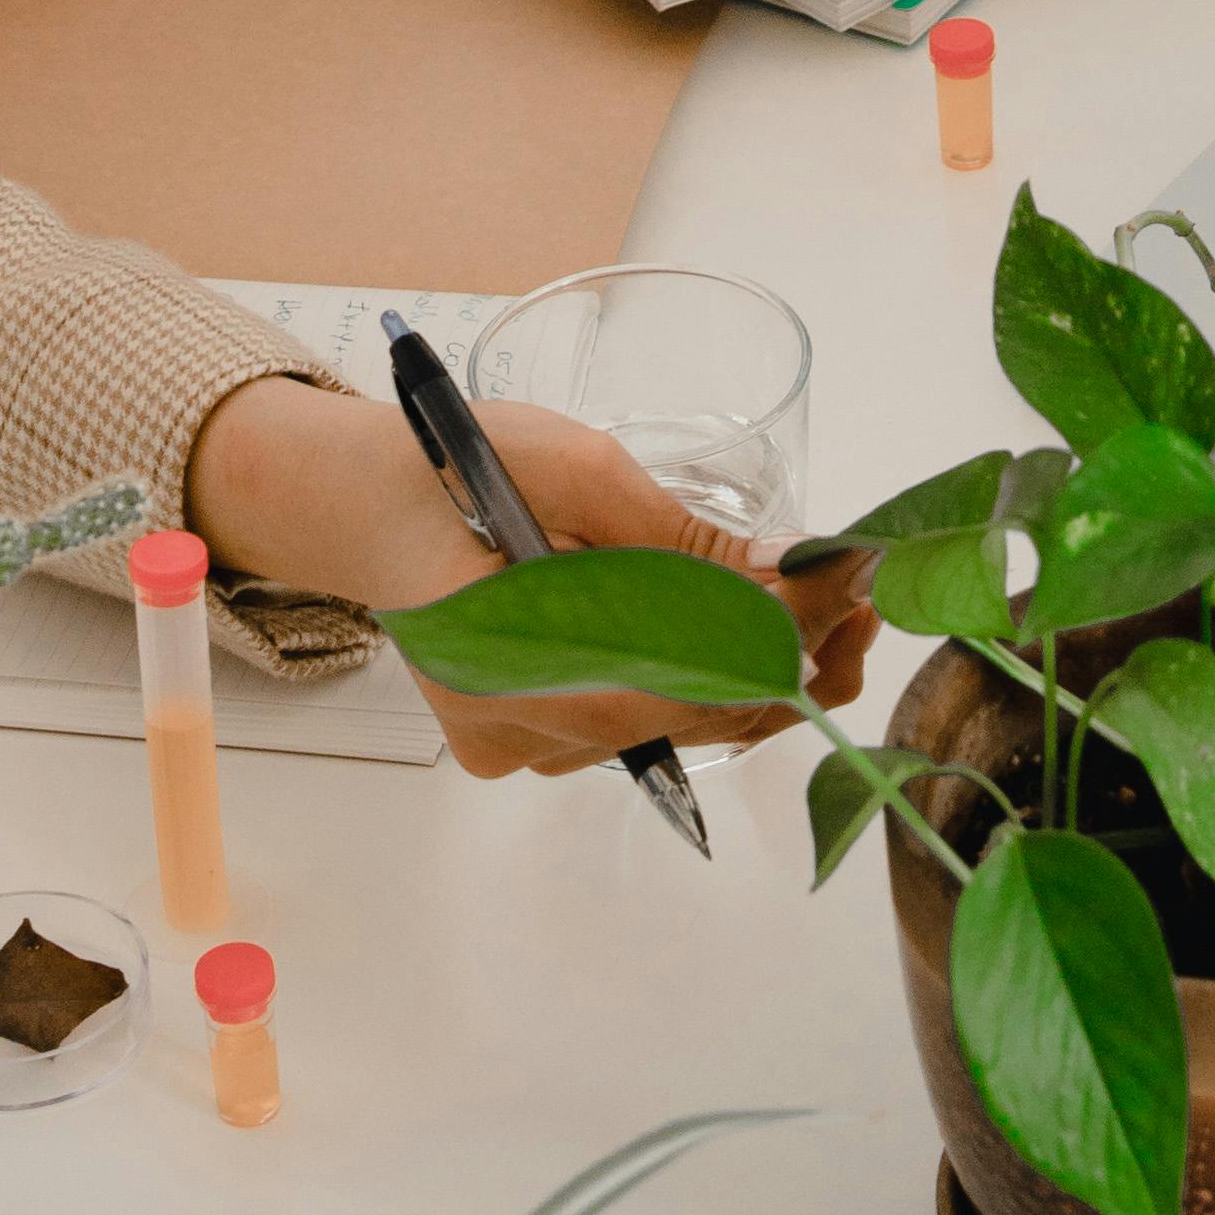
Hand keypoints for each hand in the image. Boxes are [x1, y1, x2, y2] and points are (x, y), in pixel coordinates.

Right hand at [184, 373, 875, 779]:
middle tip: (855, 598)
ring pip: (665, 731)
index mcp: (513, 662)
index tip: (853, 588)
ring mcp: (514, 749)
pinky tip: (728, 633)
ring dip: (741, 674)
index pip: (687, 685)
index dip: (784, 642)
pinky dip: (686, 684)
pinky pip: (628, 726)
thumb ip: (681, 535)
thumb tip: (795, 572)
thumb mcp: (576, 469)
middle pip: (686, 722)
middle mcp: (514, 732)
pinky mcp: (517, 745)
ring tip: (811, 608)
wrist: (358, 500)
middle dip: (784, 661)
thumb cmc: (453, 465)